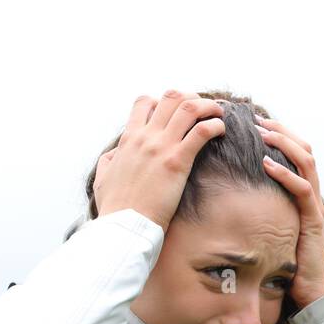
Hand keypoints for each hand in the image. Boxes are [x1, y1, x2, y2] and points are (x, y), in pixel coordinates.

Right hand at [94, 90, 225, 230]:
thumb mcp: (103, 179)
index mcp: (129, 139)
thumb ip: (108, 161)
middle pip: (171, 97)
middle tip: (204, 110)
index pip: (144, 102)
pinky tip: (221, 131)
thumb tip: (114, 155)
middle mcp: (145, 137)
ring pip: (189, 107)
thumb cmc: (116, 209)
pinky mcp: (177, 161)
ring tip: (219, 114)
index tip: (176, 113)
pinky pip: (202, 131)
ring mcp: (161, 146)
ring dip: (208, 106)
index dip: (163, 101)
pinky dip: (215, 125)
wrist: (125, 226)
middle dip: (191, 98)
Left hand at [255, 115, 323, 308]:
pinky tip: (266, 164)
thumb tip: (231, 198)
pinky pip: (302, 190)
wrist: (310, 292)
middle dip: (280, 130)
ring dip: (283, 143)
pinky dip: (285, 174)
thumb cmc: (288, 263)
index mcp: (302, 193)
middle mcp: (311, 194)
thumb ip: (261, 211)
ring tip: (261, 132)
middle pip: (304, 148)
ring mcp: (313, 205)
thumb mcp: (271, 230)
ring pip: (306, 161)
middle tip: (255, 119)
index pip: (295, 152)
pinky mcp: (312, 220)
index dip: (278, 134)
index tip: (253, 122)